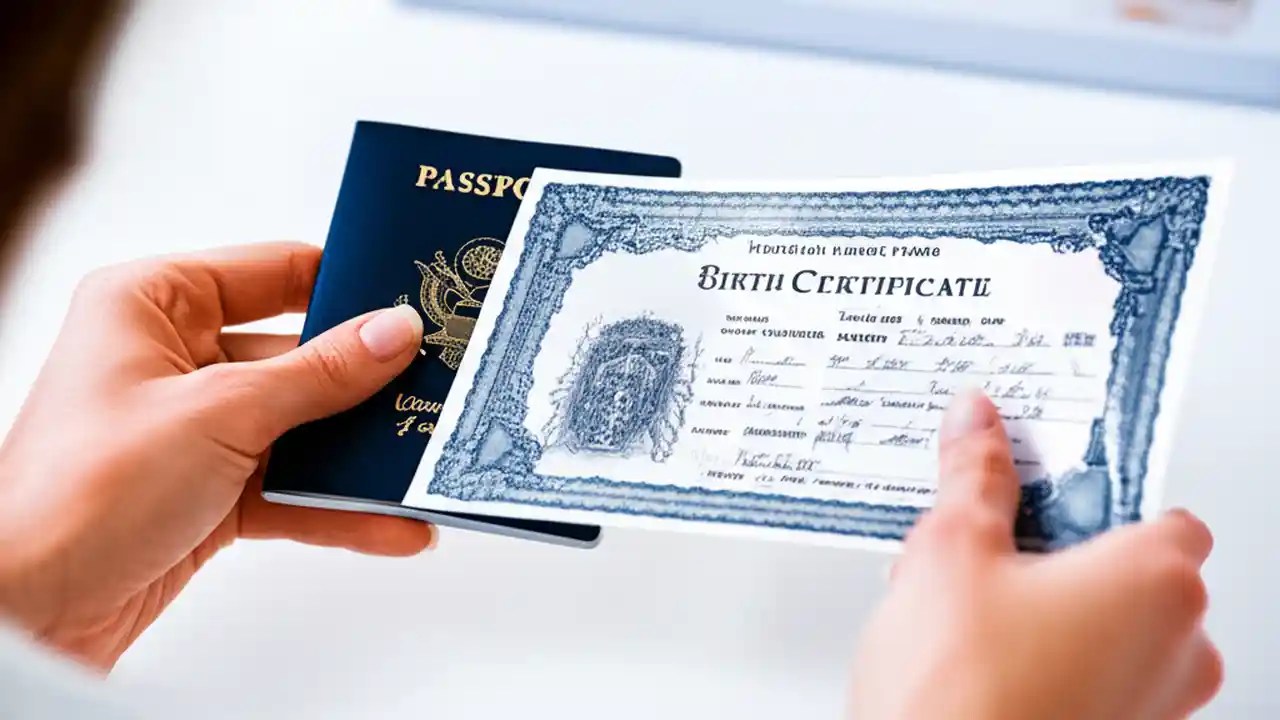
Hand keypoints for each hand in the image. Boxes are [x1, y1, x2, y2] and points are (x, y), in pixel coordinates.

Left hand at [0, 242, 432, 669]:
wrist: (28, 613)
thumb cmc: (77, 493)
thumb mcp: (220, 413)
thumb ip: (317, 373)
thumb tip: (392, 332)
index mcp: (152, 303)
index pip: (274, 272)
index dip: (346, 285)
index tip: (414, 299)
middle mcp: (171, 357)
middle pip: (298, 353)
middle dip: (366, 381)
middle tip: (435, 386)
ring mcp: (193, 427)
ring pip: (300, 425)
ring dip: (358, 451)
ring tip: (421, 461)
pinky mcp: (208, 490)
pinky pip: (288, 485)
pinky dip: (336, 505)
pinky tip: (389, 522)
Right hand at [850, 390, 1221, 719]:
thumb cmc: (961, 694)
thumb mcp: (950, 550)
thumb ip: (975, 477)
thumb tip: (978, 426)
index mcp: (1156, 581)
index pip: (1158, 506)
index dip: (1093, 490)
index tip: (1037, 481)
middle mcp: (1176, 646)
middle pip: (1130, 567)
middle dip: (1055, 552)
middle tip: (987, 546)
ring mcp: (1152, 705)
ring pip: (1110, 628)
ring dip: (1047, 608)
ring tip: (966, 606)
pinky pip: (1095, 678)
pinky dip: (1047, 659)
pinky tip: (977, 656)